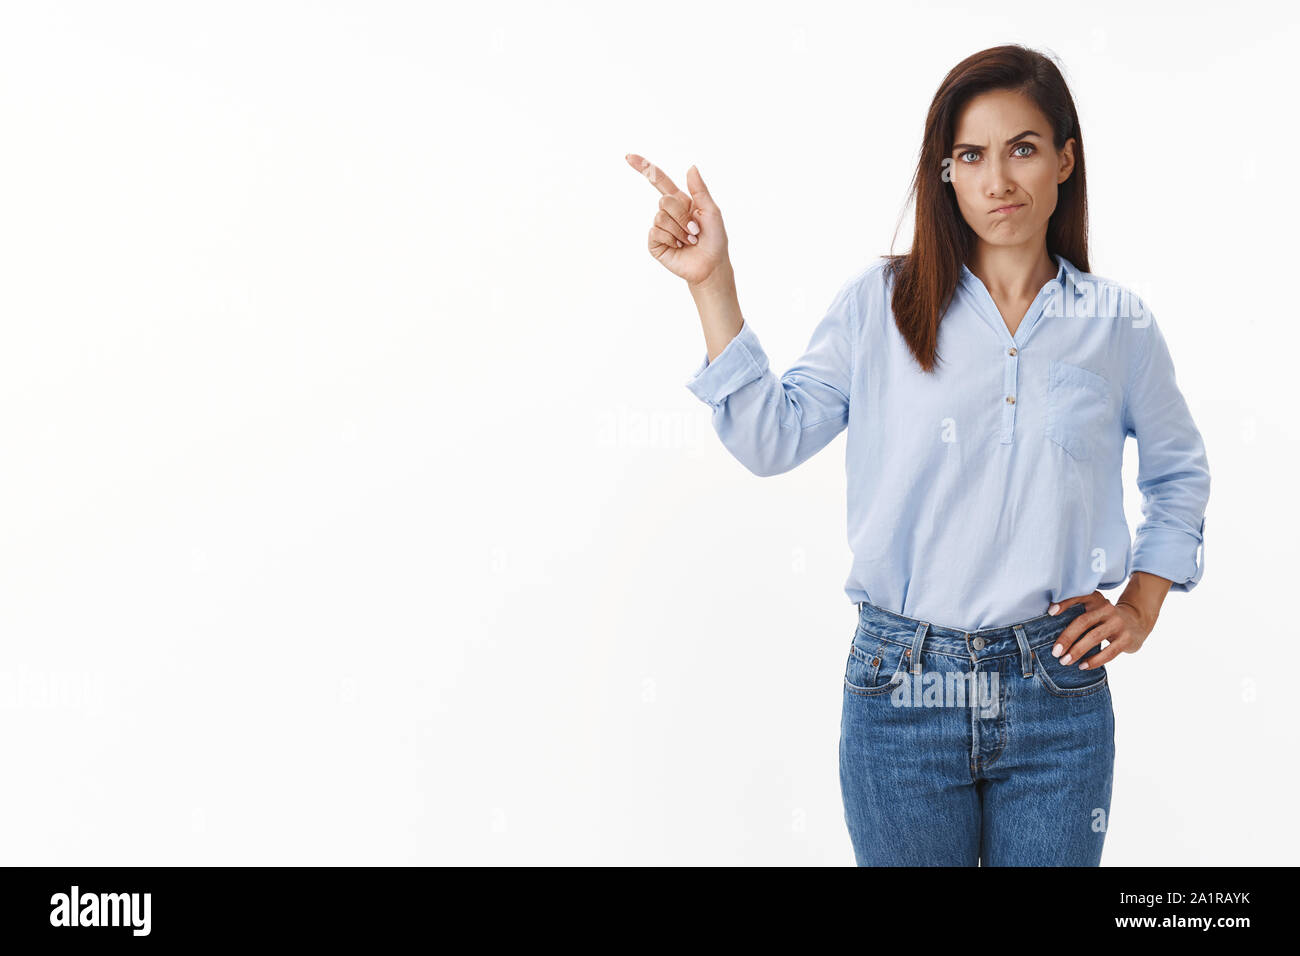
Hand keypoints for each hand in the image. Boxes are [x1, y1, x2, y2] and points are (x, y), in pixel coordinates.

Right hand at [625, 153, 729, 285]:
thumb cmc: (714, 239)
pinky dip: (671, 239)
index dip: (644, 168)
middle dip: (682, 216)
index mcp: (681, 201)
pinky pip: (656, 232)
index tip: (629, 157)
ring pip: (660, 217)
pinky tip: (678, 246)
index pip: (659, 181)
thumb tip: (691, 167)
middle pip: (664, 201)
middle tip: (695, 231)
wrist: (711, 265)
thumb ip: (700, 189)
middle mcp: (668, 213)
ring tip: (689, 240)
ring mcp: (659, 228)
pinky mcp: (655, 243)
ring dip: (679, 230)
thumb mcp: (711, 211)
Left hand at [1046, 590, 1154, 669]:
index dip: (1065, 603)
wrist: (1137, 621)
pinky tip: (1082, 666)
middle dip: (1067, 638)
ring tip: (1064, 661)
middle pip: (1083, 622)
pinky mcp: (1127, 639)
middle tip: (1055, 652)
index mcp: (1096, 599)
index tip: (1050, 613)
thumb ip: (1078, 613)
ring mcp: (1118, 623)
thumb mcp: (1094, 609)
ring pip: (1094, 637)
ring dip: (1077, 651)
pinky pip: (1109, 652)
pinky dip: (1094, 661)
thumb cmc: (1105, 618)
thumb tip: (1048, 629)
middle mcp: (1107, 609)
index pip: (1079, 597)